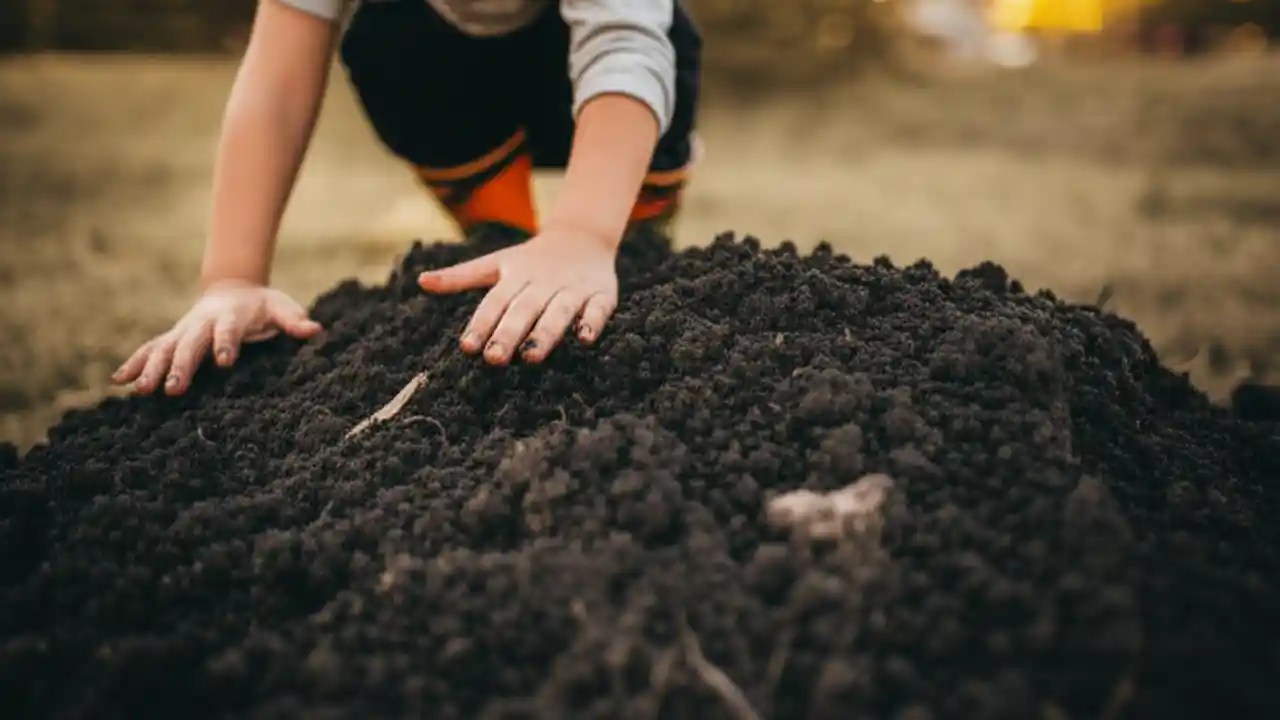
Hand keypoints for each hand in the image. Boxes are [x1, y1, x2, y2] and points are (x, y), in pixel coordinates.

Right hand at [112, 281, 321, 395]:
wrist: (233, 288)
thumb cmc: (263, 305)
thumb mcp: (281, 307)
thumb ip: (295, 320)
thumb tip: (316, 330)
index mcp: (230, 316)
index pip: (228, 330)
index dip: (225, 343)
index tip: (224, 361)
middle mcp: (202, 323)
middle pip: (189, 343)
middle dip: (180, 365)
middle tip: (173, 389)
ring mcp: (184, 330)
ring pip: (164, 348)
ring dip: (151, 368)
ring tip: (141, 390)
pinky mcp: (172, 337)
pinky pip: (150, 349)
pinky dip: (134, 363)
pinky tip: (118, 381)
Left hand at [417, 227, 618, 364]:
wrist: (582, 238)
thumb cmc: (531, 260)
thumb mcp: (495, 264)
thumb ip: (460, 277)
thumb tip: (421, 282)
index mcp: (516, 276)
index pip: (495, 302)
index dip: (481, 324)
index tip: (467, 347)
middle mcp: (543, 283)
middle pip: (524, 309)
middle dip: (509, 333)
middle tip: (494, 359)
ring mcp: (573, 289)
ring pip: (558, 312)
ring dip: (546, 333)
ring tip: (532, 357)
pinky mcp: (601, 294)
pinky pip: (598, 309)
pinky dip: (592, 322)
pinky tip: (584, 338)